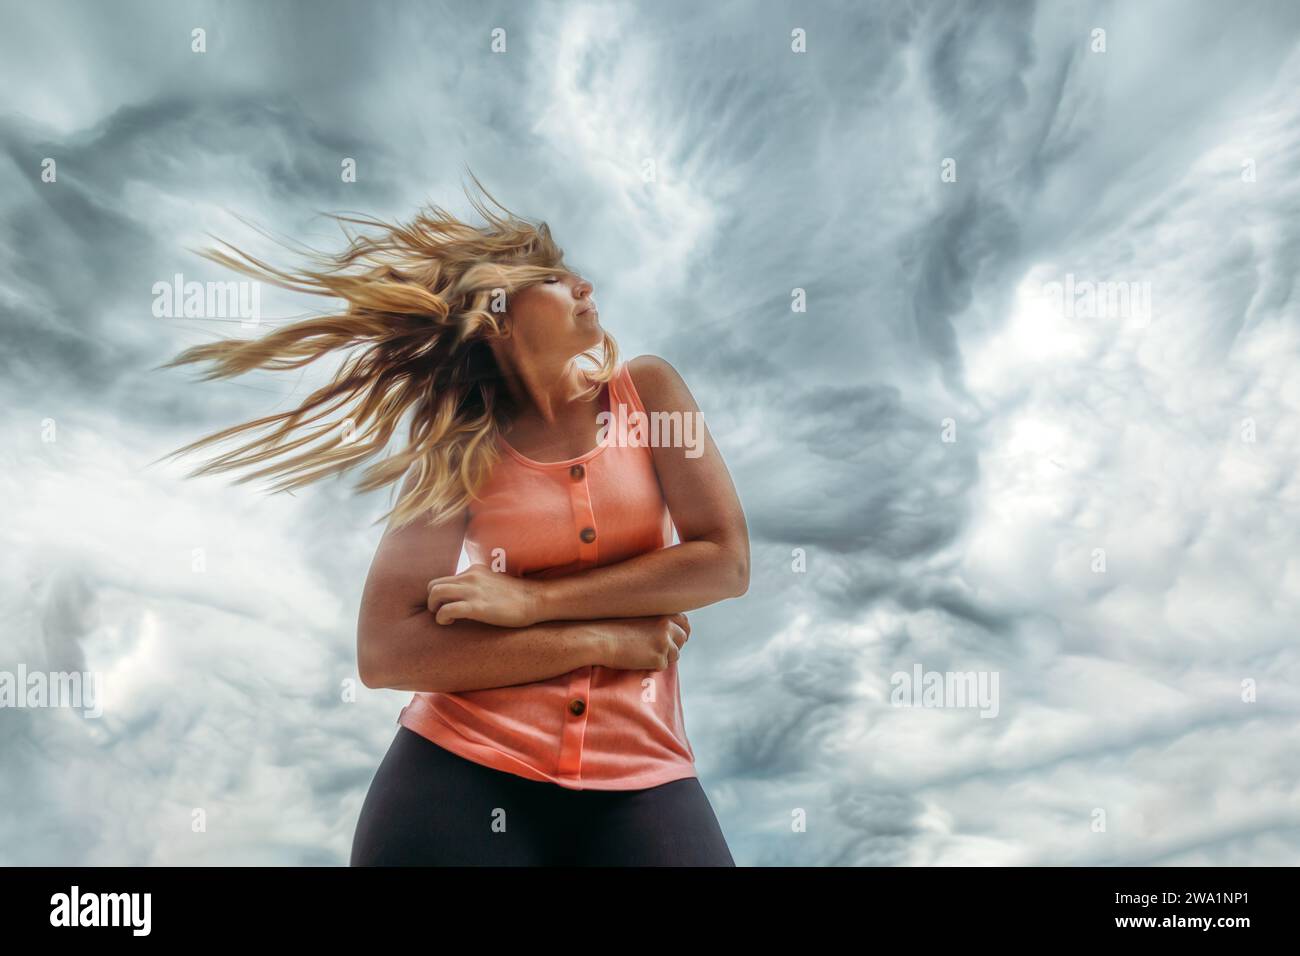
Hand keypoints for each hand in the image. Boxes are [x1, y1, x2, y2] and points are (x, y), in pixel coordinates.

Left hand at [426, 563, 542, 626]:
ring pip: (435, 593)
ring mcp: (473, 591)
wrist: (535, 600)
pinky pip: (446, 610)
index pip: (444, 579)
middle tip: (441, 612)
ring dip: (433, 607)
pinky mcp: (476, 607)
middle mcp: (470, 577)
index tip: (447, 605)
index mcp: (474, 571)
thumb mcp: (494, 583)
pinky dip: (441, 618)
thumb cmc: (517, 597)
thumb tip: (467, 597)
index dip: (441, 595)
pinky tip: (450, 624)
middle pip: (433, 584)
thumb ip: (479, 585)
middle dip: (432, 601)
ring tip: (444, 619)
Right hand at [599, 613, 690, 669]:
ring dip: (663, 656)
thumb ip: (656, 621)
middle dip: (675, 645)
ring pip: (675, 654)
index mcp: (663, 613)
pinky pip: (662, 666)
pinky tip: (638, 659)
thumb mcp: (639, 617)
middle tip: (660, 650)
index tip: (677, 637)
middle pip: (683, 639)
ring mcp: (665, 643)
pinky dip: (653, 665)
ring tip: (643, 653)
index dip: (682, 631)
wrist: (601, 639)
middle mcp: (668, 626)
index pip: (684, 622)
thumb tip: (668, 633)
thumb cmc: (614, 627)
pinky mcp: (659, 658)